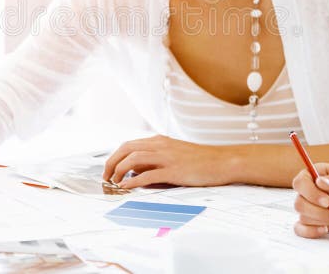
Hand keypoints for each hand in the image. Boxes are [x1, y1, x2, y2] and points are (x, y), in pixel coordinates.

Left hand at [101, 135, 231, 188]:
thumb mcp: (174, 155)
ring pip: (133, 159)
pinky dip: (133, 181)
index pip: (129, 144)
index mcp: (159, 141)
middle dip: (111, 162)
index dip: (114, 156)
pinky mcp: (174, 170)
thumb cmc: (200, 161)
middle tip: (106, 177)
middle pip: (126, 149)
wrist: (223, 161)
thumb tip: (135, 173)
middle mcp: (160, 145)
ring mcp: (167, 157)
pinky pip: (147, 175)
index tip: (108, 169)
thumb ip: (155, 161)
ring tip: (113, 182)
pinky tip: (126, 187)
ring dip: (118, 171)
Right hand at [292, 163, 328, 237]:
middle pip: (300, 203)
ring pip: (304, 217)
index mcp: (315, 174)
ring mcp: (313, 206)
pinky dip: (309, 232)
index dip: (310, 193)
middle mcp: (310, 190)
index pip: (300, 183)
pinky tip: (324, 229)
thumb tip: (320, 183)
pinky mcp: (318, 221)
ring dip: (324, 220)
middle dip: (319, 212)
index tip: (327, 201)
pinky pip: (302, 228)